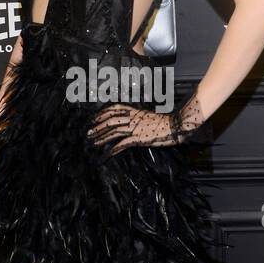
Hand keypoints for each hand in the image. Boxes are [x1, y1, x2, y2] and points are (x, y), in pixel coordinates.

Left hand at [87, 90, 207, 154]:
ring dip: (102, 137)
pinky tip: (108, 153)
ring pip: (113, 131)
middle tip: (88, 133)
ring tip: (93, 143)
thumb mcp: (147, 116)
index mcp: (134, 111)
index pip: (114, 108)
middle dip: (97, 127)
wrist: (175, 125)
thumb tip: (129, 120)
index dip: (102, 113)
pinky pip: (123, 144)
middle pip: (110, 120)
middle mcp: (132, 118)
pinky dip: (114, 149)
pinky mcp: (139, 138)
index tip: (94, 118)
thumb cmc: (163, 122)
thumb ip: (137, 117)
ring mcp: (135, 128)